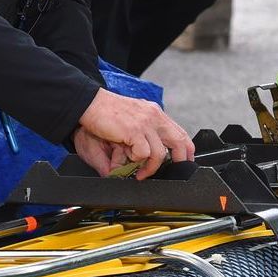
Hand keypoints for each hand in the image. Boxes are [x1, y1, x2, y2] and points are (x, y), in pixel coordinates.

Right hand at [76, 88, 194, 179]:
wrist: (90, 103)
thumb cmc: (108, 112)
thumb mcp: (134, 117)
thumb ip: (146, 129)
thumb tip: (154, 150)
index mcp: (156, 113)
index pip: (180, 133)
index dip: (186, 150)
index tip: (185, 162)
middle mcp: (154, 117)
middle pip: (179, 141)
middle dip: (179, 160)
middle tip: (172, 173)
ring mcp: (145, 123)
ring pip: (160, 153)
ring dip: (151, 167)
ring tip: (141, 173)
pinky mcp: (134, 131)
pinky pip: (144, 153)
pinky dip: (137, 160)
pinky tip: (129, 159)